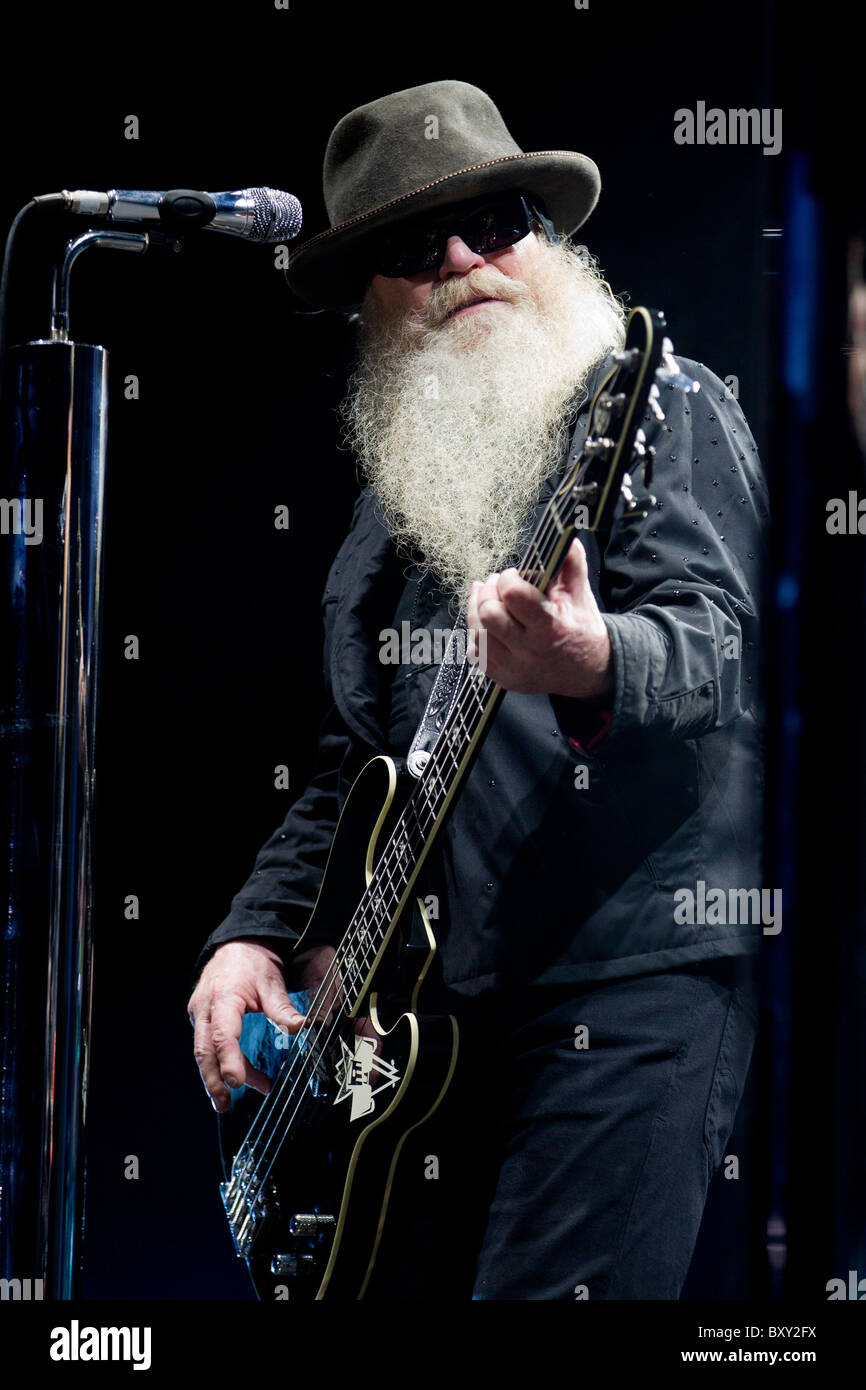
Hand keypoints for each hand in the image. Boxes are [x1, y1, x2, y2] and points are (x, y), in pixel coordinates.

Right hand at [187, 939, 306, 1112]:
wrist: (238, 944)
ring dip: (214, 1077)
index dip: (229, 1060)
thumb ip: (283, 1008)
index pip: (223, 1034)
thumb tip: (303, 1028)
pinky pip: (205, 1044)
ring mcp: (200, 1013)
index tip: (237, 1081)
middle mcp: (207, 1007)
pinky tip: (231, 1078)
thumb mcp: (272, 982)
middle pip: (205, 1049)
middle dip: (213, 1079)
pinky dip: (216, 1063)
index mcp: (225, 996)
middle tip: (225, 1104)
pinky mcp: (202, 1018)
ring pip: (202, 1051)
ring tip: (227, 1101)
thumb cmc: (253, 961)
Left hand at [466, 538, 612, 699]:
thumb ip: (571, 562)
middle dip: (489, 593)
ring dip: (479, 610)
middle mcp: (529, 650)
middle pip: (488, 614)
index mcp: (550, 627)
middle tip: (498, 586)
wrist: (588, 671)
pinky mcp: (502, 678)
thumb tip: (563, 536)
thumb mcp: (581, 593)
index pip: (512, 596)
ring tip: (490, 600)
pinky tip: (488, 622)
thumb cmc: (580, 627)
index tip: (514, 576)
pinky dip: (478, 632)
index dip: (508, 579)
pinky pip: (475, 651)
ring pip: (476, 632)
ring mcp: (514, 668)